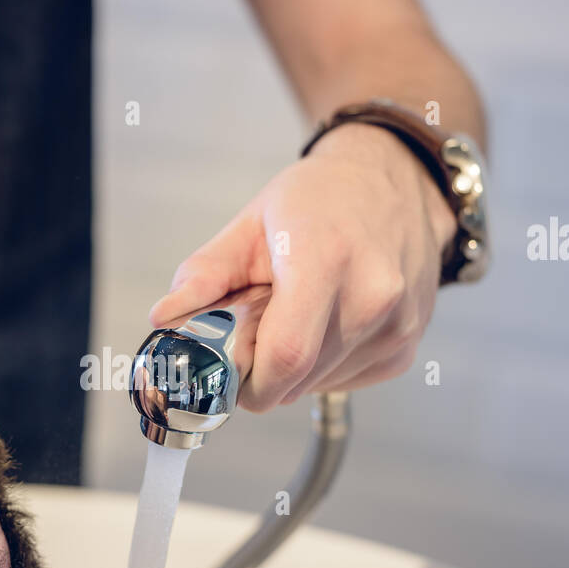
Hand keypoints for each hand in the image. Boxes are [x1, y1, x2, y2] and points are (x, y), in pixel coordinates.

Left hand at [148, 123, 456, 410]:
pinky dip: (323, 366)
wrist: (396, 183)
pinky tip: (326, 325)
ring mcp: (396, 325)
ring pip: (319, 384)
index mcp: (326, 259)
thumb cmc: (320, 200)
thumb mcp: (252, 222)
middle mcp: (372, 295)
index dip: (250, 383)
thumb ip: (204, 274)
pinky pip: (345, 381)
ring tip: (294, 318)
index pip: (286, 355)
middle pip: (298, 376)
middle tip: (254, 336)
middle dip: (263, 373)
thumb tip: (163, 317)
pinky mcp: (405, 345)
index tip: (230, 381)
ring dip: (293, 369)